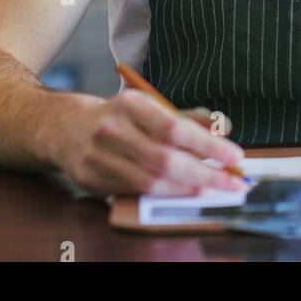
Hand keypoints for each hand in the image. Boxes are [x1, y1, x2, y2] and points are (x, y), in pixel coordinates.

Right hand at [55, 89, 247, 197]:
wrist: (66, 128)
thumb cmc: (120, 116)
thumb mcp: (151, 106)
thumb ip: (188, 117)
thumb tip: (225, 128)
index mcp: (130, 105)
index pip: (175, 128)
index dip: (208, 145)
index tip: (234, 155)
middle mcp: (112, 130)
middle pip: (165, 160)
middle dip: (205, 174)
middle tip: (233, 181)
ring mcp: (98, 158)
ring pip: (150, 182)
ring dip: (187, 189)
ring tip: (213, 189)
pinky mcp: (91, 180)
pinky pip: (135, 193)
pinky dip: (163, 195)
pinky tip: (183, 193)